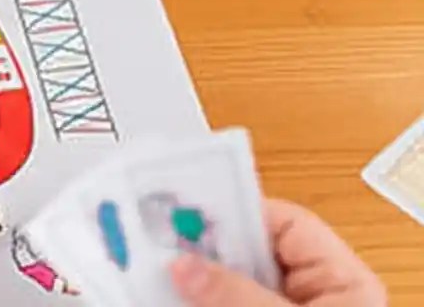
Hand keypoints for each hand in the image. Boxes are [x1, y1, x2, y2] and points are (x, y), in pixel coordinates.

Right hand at [169, 198, 386, 305]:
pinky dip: (194, 299)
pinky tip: (168, 295)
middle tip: (163, 240)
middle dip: (205, 247)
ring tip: (158, 271)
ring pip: (230, 280)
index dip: (235, 208)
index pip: (284, 221)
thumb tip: (186, 265)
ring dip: (194, 277)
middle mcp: (313, 294)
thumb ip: (238, 294)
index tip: (190, 202)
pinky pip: (222, 303)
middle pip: (249, 251)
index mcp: (341, 280)